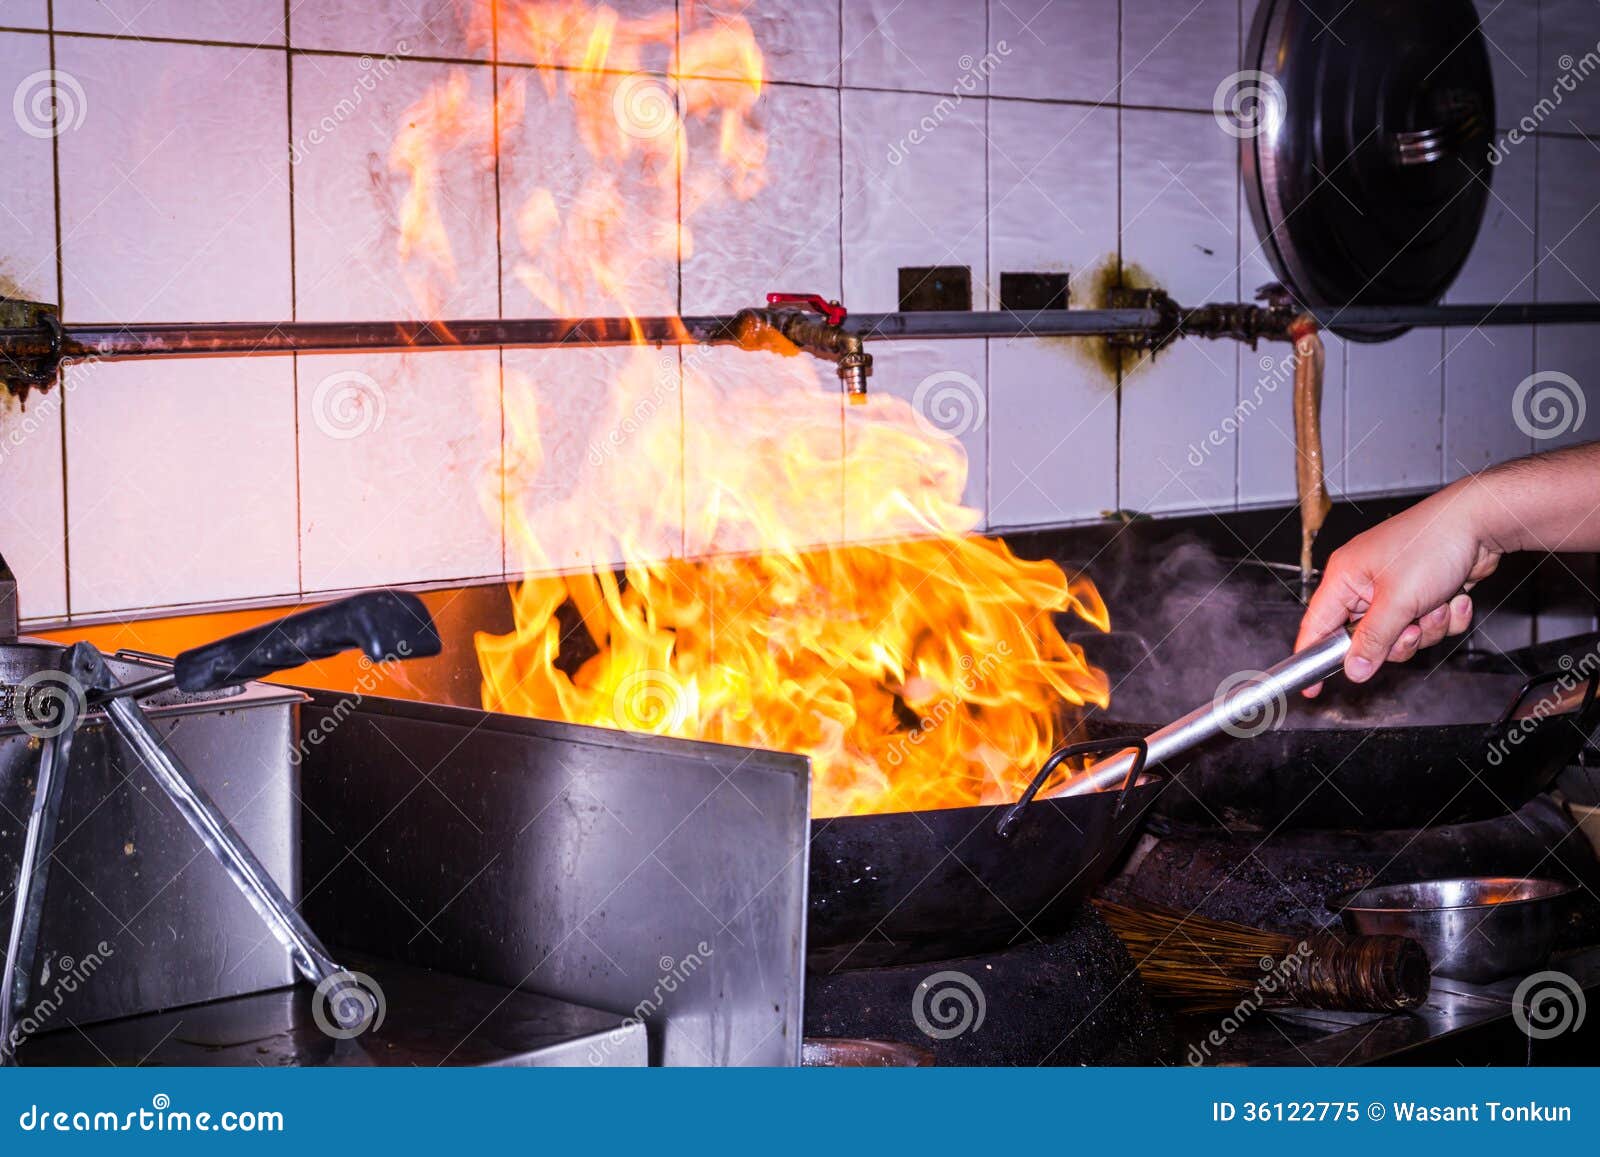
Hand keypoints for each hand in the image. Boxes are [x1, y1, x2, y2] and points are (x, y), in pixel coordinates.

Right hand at [1295, 481, 1502, 693]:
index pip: (1317, 625)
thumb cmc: (1433, 542)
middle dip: (1396, 640)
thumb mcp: (1398, 600)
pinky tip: (1453, 598)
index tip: (1312, 689)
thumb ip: (1372, 640)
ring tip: (1437, 605)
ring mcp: (1395, 588)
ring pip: (1400, 635)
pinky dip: (1442, 618)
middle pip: (1365, 638)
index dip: (1312, 658)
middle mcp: (1365, 583)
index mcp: (1345, 577)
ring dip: (1425, 629)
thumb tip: (1352, 670)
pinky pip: (1425, 625)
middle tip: (1411, 629)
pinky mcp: (1422, 592)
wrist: (1482, 522)